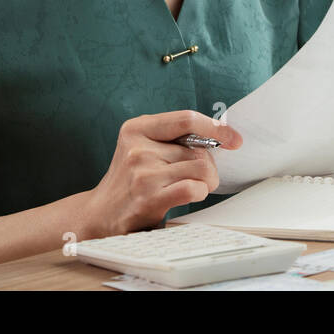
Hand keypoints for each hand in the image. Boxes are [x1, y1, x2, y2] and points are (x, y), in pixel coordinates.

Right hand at [85, 111, 241, 237]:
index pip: (186, 119)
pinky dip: (199, 192)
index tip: (234, 139)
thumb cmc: (130, 179)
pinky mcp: (149, 199)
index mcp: (136, 128)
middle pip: (198, 149)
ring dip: (206, 181)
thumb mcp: (141, 146)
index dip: (216, 128)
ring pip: (200, 169)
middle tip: (197, 177)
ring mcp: (142, 174)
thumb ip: (173, 137)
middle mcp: (137, 148)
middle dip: (208, 165)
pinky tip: (188, 196)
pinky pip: (193, 188)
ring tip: (192, 187)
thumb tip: (222, 135)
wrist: (99, 214)